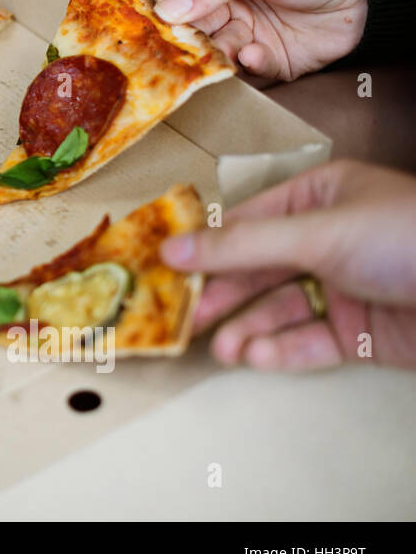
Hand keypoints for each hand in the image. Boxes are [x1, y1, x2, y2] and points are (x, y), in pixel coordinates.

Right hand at [144, 0, 368, 81]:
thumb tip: (165, 11)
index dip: (150, 11)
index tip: (140, 30)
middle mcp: (220, 5)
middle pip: (182, 30)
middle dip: (182, 42)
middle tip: (184, 48)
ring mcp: (242, 33)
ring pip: (210, 54)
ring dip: (216, 55)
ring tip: (229, 50)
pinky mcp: (266, 59)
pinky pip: (245, 71)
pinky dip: (247, 65)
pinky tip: (255, 55)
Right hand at [161, 160, 415, 370]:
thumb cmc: (406, 239)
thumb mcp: (317, 232)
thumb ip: (241, 245)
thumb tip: (170, 248)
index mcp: (319, 197)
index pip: (247, 221)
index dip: (205, 247)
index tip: (162, 270)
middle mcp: (327, 239)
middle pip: (258, 269)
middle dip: (222, 296)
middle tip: (184, 319)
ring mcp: (343, 285)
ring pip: (278, 309)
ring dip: (248, 329)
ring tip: (223, 350)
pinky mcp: (360, 332)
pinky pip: (308, 340)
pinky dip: (280, 349)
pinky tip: (256, 357)